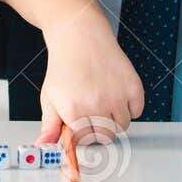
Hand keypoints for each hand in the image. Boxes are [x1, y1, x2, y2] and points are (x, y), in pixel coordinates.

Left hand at [38, 9, 144, 146]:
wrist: (79, 35)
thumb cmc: (64, 66)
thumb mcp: (50, 96)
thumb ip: (49, 125)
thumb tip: (44, 146)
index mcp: (74, 112)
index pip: (85, 142)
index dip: (82, 133)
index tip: (81, 124)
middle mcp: (96, 106)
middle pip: (106, 137)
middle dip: (99, 129)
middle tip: (92, 112)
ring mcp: (116, 96)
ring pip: (122, 127)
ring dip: (115, 119)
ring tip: (103, 100)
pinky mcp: (133, 86)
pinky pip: (137, 111)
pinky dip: (130, 107)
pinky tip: (116, 92)